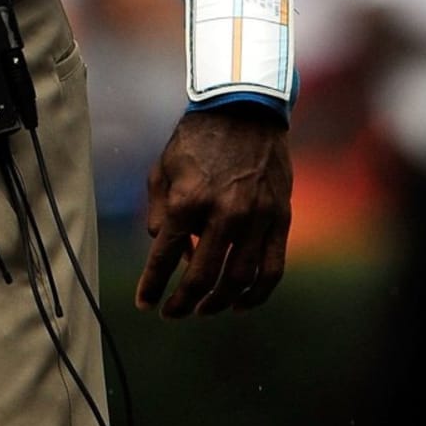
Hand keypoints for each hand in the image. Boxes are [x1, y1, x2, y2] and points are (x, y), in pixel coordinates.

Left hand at [135, 107, 292, 317]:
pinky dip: (257, 294)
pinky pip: (272, 269)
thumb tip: (165, 248)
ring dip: (219, 302)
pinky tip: (241, 304)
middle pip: (202, 276)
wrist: (244, 111)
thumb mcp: (162, 169)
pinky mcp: (280, 219)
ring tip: (203, 309)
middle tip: (172, 313)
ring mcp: (256, 218)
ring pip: (239, 279)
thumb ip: (159, 211)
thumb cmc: (196, 141)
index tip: (145, 305)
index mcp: (187, 199)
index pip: (165, 256)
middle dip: (183, 301)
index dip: (153, 285)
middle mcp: (223, 214)